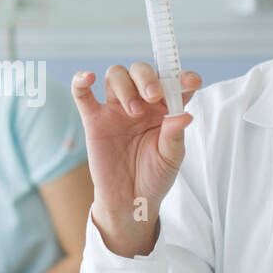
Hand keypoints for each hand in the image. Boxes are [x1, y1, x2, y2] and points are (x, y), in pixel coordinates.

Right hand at [70, 64, 200, 255]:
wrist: (130, 201)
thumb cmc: (153, 177)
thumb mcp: (171, 159)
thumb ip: (174, 136)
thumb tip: (184, 115)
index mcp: (164, 108)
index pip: (173, 82)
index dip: (181, 76)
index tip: (191, 82)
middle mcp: (140, 103)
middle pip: (140, 72)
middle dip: (147, 78)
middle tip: (153, 95)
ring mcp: (115, 109)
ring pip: (116, 76)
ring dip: (125, 86)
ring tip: (133, 111)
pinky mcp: (94, 120)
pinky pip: (82, 95)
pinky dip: (81, 81)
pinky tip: (88, 77)